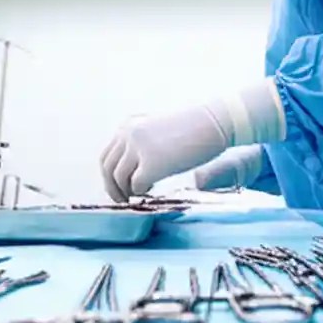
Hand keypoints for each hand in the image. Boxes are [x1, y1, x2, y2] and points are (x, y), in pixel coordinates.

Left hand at [99, 80, 284, 201]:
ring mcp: (138, 148)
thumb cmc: (194, 126)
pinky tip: (151, 193)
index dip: (110, 174)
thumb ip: (143, 142)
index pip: (108, 154)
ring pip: (118, 179)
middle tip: (122, 200)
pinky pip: (136, 186)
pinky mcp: (151, 164)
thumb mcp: (159, 128)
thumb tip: (135, 167)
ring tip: (137, 199)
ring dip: (126, 192)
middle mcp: (128, 133)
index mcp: (129, 124)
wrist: (214, 122)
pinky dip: (140, 193)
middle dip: (112, 187)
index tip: (119, 186)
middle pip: (107, 167)